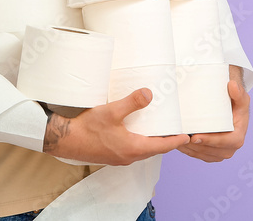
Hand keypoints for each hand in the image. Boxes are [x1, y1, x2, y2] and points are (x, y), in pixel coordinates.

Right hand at [43, 88, 190, 165]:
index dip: (175, 141)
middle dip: (165, 142)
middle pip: (154, 150)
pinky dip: (140, 143)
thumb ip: (132, 102)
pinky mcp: (111, 156)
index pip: (162, 146)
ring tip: (158, 131)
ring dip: (152, 143)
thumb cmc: (87, 128)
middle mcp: (129, 157)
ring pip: (142, 151)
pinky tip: (135, 133)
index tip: (187, 137)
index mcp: (133, 148)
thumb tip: (149, 93)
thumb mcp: (111, 111)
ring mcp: (119, 158)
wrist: (65, 140)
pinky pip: (132, 151)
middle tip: (175, 132)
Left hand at [178, 76, 249, 162]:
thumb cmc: (236, 105)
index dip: (209, 141)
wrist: (232, 110)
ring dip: (188, 148)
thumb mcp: (241, 98)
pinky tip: (178, 142)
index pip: (224, 142)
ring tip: (176, 139)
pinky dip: (187, 150)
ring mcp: (219, 153)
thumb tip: (232, 85)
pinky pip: (197, 155)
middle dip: (194, 145)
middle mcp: (229, 149)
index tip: (195, 136)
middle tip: (180, 137)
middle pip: (209, 151)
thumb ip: (239, 93)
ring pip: (201, 154)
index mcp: (237, 138)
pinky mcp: (210, 154)